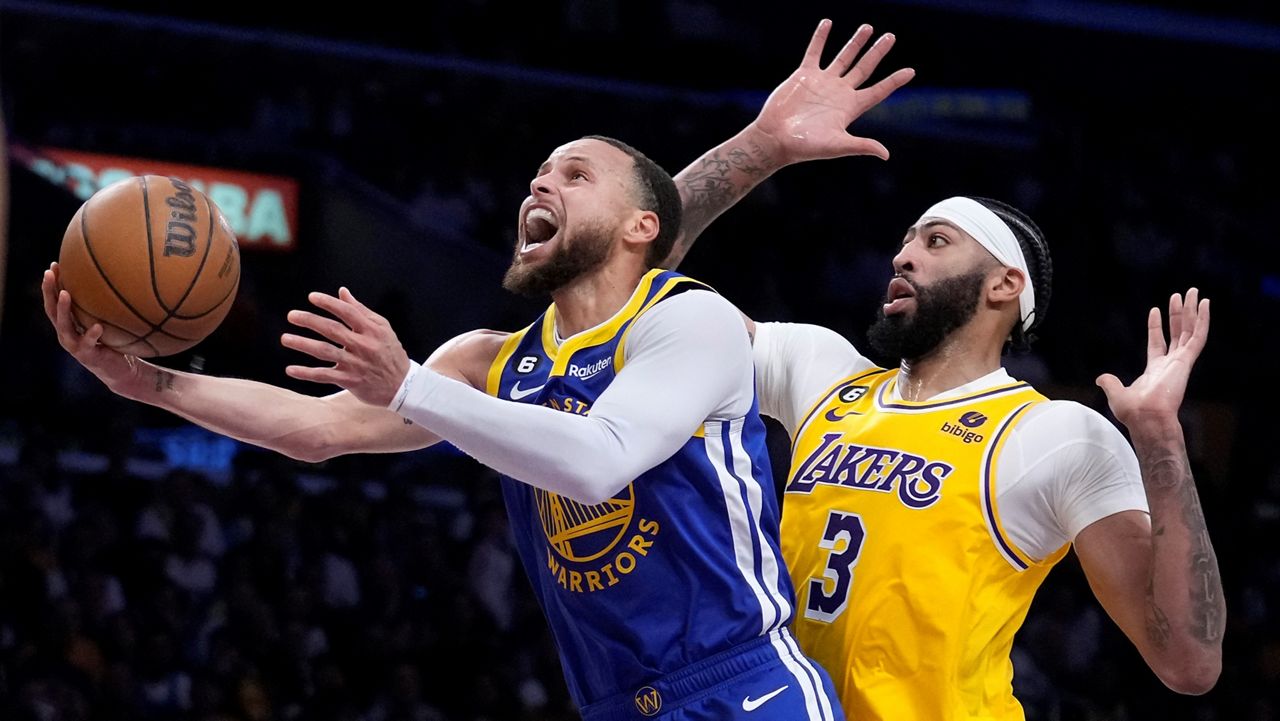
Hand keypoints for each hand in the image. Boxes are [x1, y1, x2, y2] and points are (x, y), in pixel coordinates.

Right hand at [41, 262, 141, 392]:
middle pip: (52, 310)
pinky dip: (92, 334)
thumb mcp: (108, 322)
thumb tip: (118, 278)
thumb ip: (106, 307)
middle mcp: (67, 334)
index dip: (52, 284)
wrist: (120, 371)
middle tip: (50, 273)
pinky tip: (98, 326)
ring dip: (64, 309)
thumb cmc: (114, 342)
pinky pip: (88, 344)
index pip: (55, 301)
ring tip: (65, 293)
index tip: (54, 264)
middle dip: (49, 291)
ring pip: (64, 326)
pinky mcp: (88, 356)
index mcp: (69, 325)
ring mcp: (75, 346)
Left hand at [282, 287, 410, 406]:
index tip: (311, 297)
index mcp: (372, 330)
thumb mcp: (382, 328)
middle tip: (291, 316)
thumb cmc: (390, 352)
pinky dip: (307, 373)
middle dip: (310, 321)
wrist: (403, 385)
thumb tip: (342, 292)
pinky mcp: (350, 381)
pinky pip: (324, 376)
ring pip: (325, 352)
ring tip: (285, 339)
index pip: (347, 313)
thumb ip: (360, 310)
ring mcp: (356, 364)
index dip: (329, 304)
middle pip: (332, 330)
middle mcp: (363, 346)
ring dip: (303, 345)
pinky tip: (290, 369)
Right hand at [752, 19, 915, 164]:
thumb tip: (885, 155)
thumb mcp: (836, 146)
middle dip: (877, 52)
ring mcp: (822, 82)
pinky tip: (828, 23)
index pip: (878, 91)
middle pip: (864, 68)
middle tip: (890, 37)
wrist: (775, 139)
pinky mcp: (804, 75)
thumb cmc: (805, 146)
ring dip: (855, 42)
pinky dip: (820, 38)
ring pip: (843, 57)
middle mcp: (839, 93)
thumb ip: (860, 146)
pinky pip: (815, 52)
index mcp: (850, 108)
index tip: (911, 71)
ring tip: (868, 28)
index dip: (894, 81)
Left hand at [1097, 289, 1209, 428]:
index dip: (1156, 326)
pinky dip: (1203, 320)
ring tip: (1194, 292)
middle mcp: (1171, 364)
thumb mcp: (1116, 393)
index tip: (1155, 310)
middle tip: (1182, 296)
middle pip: (1177, 333)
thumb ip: (1110, 383)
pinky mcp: (1187, 361)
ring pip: (1190, 330)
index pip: (1158, 343)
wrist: (1146, 417)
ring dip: (1193, 311)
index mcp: (1156, 370)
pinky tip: (1205, 305)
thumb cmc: (1133, 411)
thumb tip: (1100, 378)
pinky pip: (1198, 336)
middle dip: (1179, 314)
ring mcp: (1181, 361)